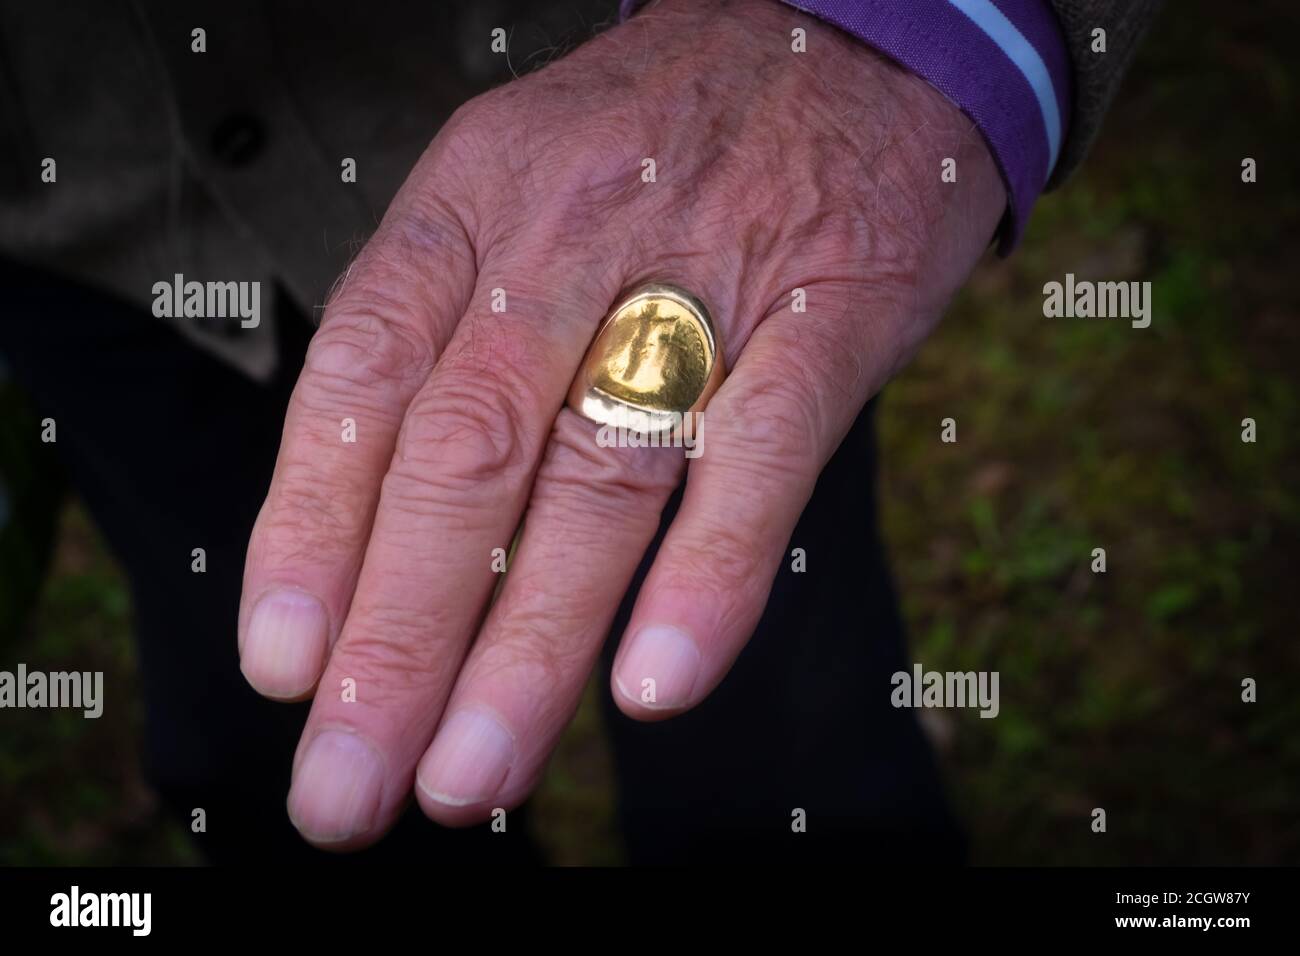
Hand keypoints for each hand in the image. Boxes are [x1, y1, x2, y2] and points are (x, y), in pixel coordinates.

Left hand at [238, 0, 1003, 847]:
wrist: (849, 35)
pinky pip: (763, 451)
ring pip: (598, 475)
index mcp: (471, 205)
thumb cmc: (662, 148)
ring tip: (470, 778)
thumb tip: (383, 529)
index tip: (283, 669)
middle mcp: (566, 239)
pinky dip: (706, 572)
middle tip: (347, 786)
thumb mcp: (521, 191)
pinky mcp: (828, 312)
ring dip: (527, 646)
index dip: (310, 531)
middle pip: (464, 458)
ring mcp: (704, 275)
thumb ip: (455, 337)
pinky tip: (653, 685)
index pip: (359, 381)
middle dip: (396, 638)